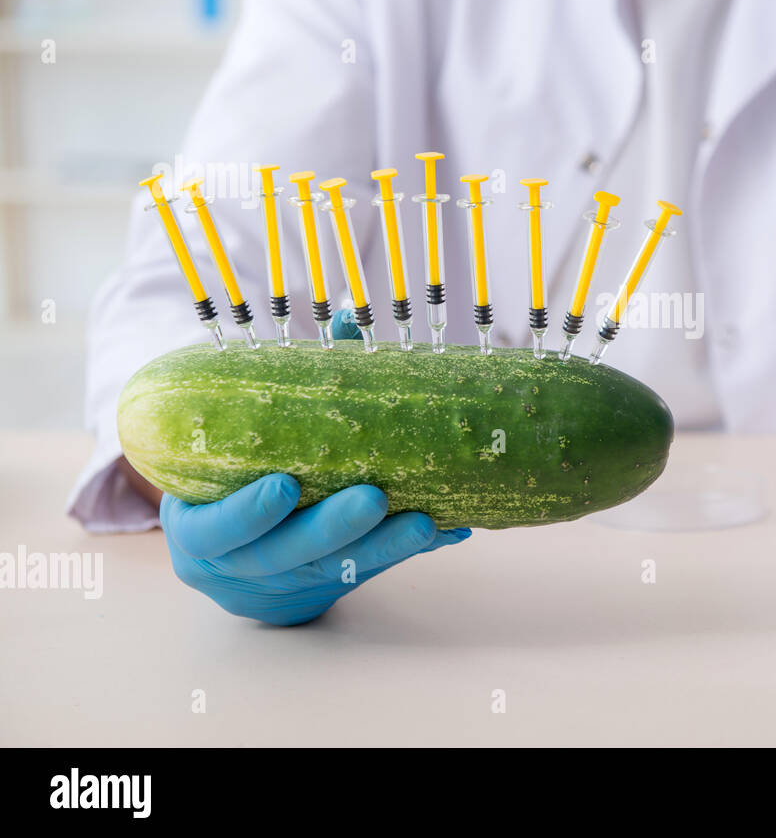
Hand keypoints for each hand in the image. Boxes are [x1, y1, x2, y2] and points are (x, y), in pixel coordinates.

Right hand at [159, 308, 468, 625]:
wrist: (238, 560)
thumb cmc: (234, 476)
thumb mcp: (240, 440)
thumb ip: (286, 383)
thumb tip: (343, 317)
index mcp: (201, 530)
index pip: (213, 531)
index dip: (245, 514)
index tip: (283, 485)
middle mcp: (242, 565)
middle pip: (286, 556)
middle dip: (333, 528)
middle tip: (374, 498)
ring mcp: (289, 581)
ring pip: (337, 571)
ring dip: (386, 546)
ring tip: (427, 521)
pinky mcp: (332, 584)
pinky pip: (374, 571)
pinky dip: (410, 550)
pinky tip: (449, 529)